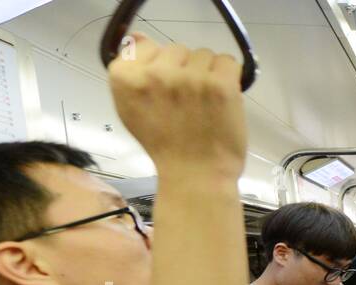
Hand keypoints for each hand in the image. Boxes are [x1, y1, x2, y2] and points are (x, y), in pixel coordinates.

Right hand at [107, 34, 246, 178]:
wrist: (196, 176)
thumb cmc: (165, 146)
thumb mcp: (133, 109)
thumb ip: (133, 72)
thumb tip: (139, 37)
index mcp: (125, 77)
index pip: (144, 45)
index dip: (160, 66)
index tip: (166, 90)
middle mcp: (155, 73)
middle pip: (176, 49)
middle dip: (184, 71)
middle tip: (188, 103)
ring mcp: (189, 78)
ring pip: (203, 54)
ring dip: (208, 74)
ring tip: (206, 104)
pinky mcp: (219, 85)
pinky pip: (228, 61)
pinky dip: (230, 78)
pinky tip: (223, 100)